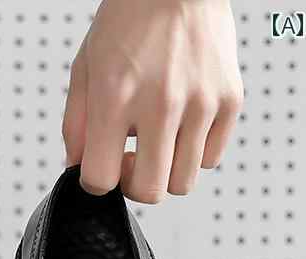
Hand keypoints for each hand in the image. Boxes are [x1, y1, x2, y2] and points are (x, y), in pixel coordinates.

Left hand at [62, 0, 243, 202]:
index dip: (97, 183)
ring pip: (183, 182)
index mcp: (116, 98)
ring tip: (158, 142)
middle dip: (135, 186)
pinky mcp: (230, 99)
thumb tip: (77, 167)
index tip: (101, 170)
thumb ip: (76, 125)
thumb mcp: (84, 68)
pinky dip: (195, 153)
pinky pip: (211, 158)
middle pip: (150, 192)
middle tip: (132, 162)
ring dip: (166, 172)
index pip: (101, 179)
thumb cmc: (129, 20)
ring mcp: (200, 103)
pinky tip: (182, 127)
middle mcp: (161, 104)